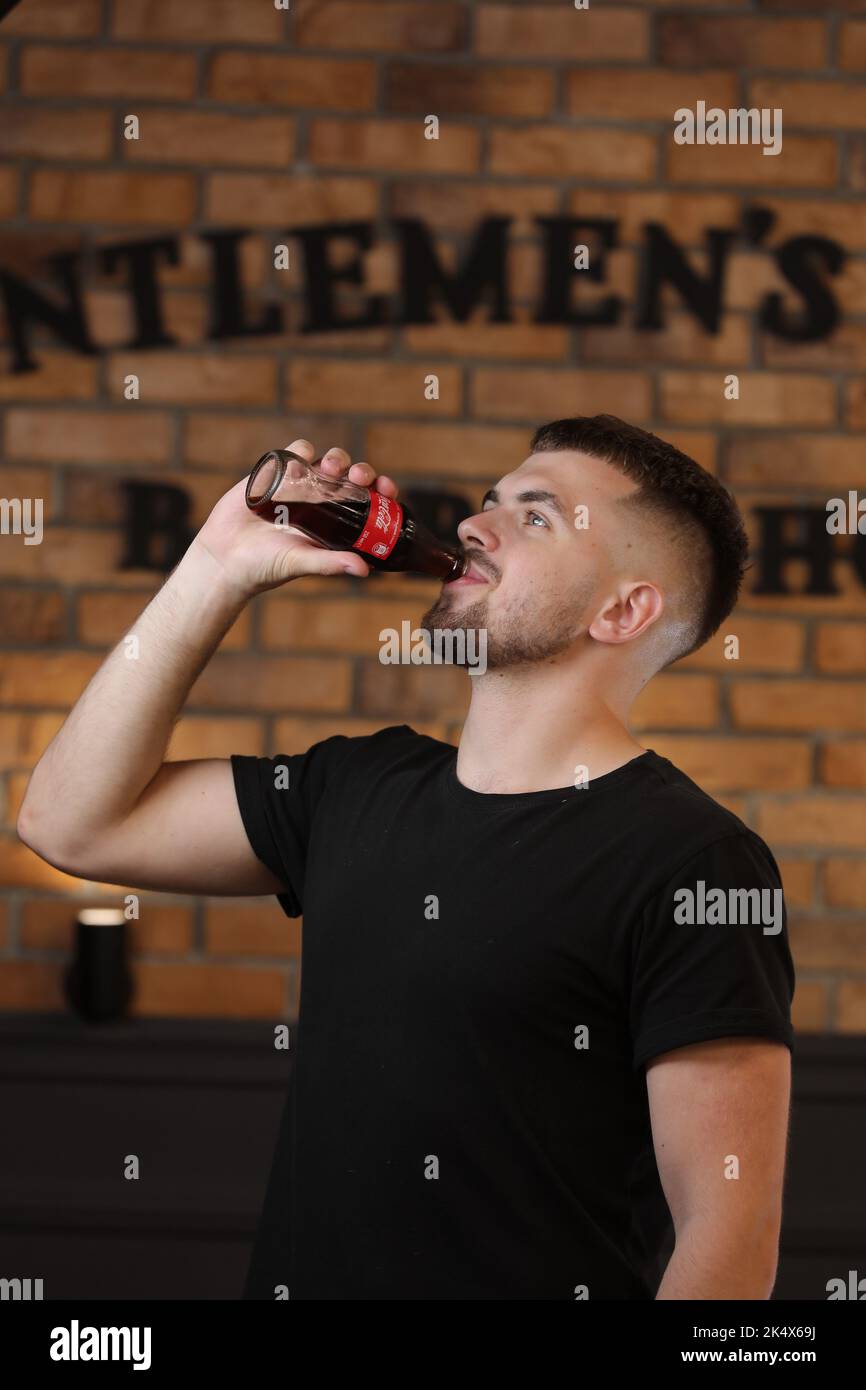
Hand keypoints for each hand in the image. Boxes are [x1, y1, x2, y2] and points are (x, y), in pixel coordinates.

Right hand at [195, 440, 400, 595]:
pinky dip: (303, 451)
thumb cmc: (264, 568)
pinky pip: (296, 453)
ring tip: (331, 467)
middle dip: (361, 471)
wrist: (223, 558)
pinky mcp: (275, 475)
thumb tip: (365, 570)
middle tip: (358, 475)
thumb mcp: (300, 563)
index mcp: (336, 524)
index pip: (368, 502)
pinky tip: (302, 462)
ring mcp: (300, 487)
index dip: (381, 491)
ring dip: (336, 458)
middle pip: (352, 477)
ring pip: (328, 461)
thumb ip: (330, 564)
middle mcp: (322, 503)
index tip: (387, 488)